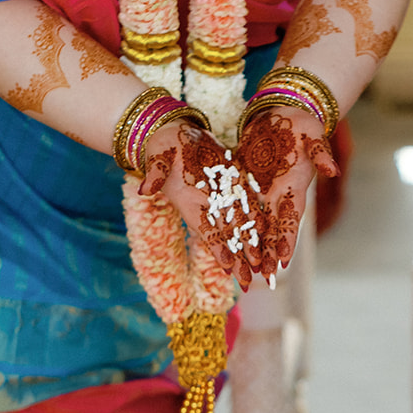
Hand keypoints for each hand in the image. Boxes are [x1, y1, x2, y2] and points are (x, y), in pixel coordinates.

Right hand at [140, 120, 258, 288]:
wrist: (174, 132)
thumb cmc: (162, 145)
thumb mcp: (158, 156)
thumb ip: (155, 173)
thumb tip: (144, 189)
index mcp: (191, 202)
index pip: (206, 231)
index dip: (217, 249)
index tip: (229, 268)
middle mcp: (208, 204)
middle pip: (226, 236)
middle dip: (238, 258)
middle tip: (251, 280)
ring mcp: (221, 194)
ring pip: (239, 225)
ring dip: (250, 245)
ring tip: (262, 266)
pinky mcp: (232, 181)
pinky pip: (248, 203)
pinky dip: (257, 219)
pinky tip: (268, 234)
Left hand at [235, 107, 337, 279]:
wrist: (283, 112)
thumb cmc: (301, 123)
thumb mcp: (312, 135)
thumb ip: (321, 153)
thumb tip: (334, 171)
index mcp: (294, 185)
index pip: (291, 217)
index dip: (287, 238)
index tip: (283, 259)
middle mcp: (278, 194)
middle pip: (274, 229)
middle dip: (270, 253)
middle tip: (265, 278)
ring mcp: (262, 191)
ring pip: (256, 224)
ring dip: (253, 247)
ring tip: (248, 270)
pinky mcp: (245, 183)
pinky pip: (238, 209)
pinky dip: (235, 226)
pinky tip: (228, 244)